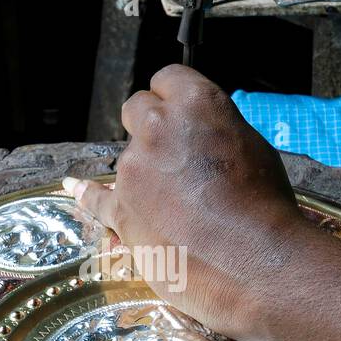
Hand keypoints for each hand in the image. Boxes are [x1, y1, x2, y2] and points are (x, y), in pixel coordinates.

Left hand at [62, 65, 303, 338]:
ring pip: (128, 158)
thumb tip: (198, 134)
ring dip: (145, 171)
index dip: (175, 97)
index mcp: (194, 102)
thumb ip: (214, 129)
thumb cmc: (264, 205)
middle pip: (137, 109)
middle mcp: (156, 127)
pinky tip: (75, 187)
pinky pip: (96, 198)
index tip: (182, 115)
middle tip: (176, 155)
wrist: (255, 261)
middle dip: (151, 125)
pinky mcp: (121, 210)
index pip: (167, 78)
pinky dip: (88, 194)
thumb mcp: (251, 146)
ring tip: (180, 206)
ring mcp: (133, 170)